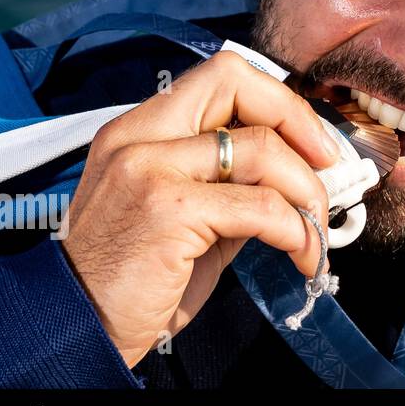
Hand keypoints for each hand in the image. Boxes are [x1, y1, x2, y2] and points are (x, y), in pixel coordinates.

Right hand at [61, 50, 340, 369]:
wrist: (76, 329)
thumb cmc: (131, 279)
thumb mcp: (184, 214)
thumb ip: (232, 183)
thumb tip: (304, 174)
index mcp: (140, 129)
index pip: (223, 77)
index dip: (279, 103)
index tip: (314, 144)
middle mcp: (139, 137)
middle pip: (237, 82)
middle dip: (299, 121)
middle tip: (328, 169)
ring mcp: (149, 169)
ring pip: (262, 149)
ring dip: (307, 193)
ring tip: (315, 231)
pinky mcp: (168, 210)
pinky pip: (261, 207)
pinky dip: (296, 230)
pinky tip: (301, 254)